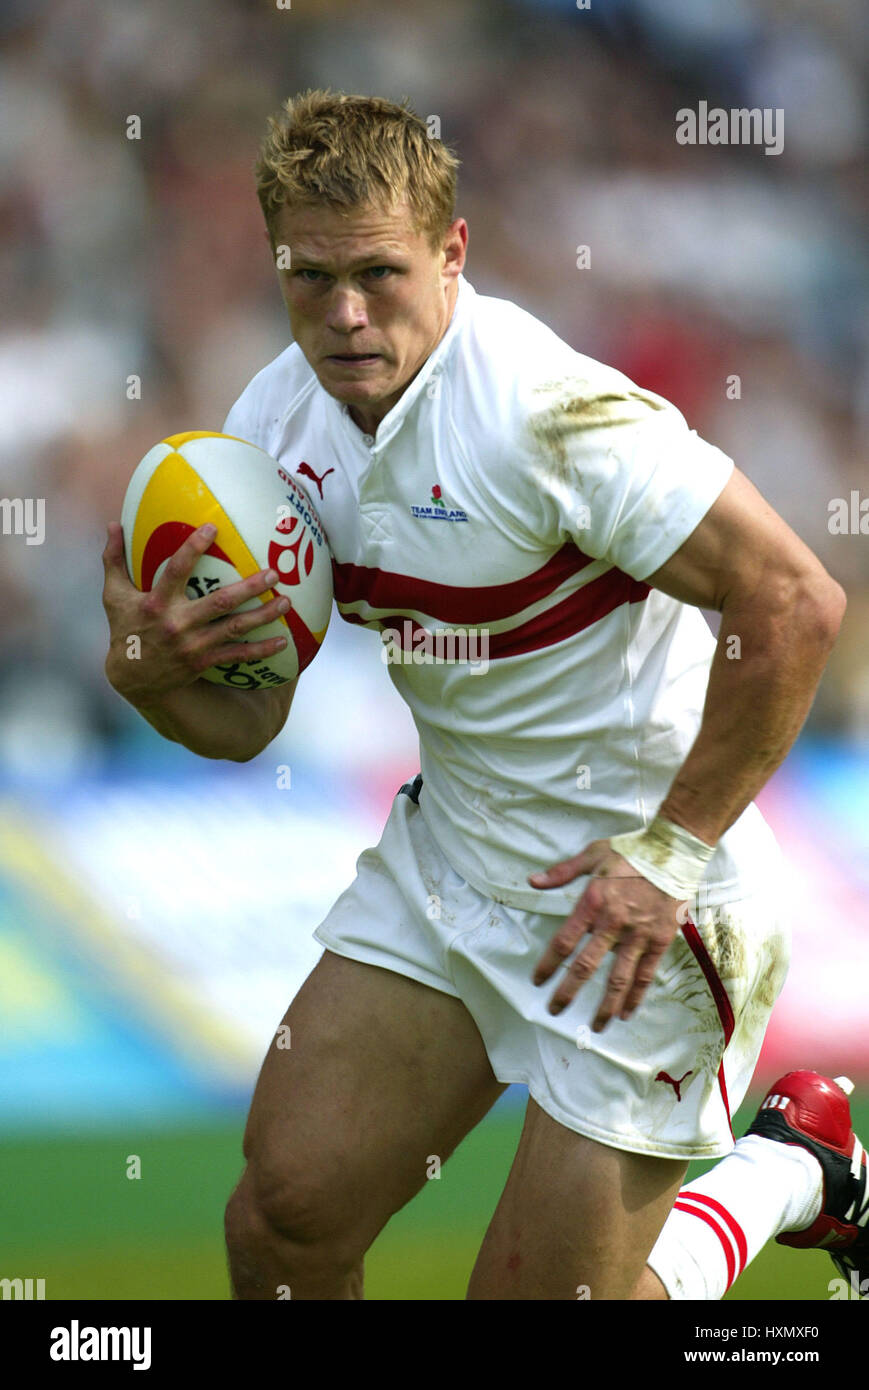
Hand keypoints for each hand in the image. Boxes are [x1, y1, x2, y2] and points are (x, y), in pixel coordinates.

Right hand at [102, 521, 290, 703]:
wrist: (132, 678)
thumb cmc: (125, 629)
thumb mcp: (114, 596)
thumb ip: (114, 560)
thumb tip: (112, 524)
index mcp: (156, 603)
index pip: (176, 570)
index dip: (194, 548)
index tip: (214, 529)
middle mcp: (178, 623)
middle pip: (219, 602)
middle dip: (249, 587)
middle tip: (273, 573)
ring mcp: (193, 645)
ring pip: (234, 628)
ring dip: (263, 616)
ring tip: (286, 602)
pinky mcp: (204, 661)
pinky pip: (237, 655)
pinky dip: (261, 650)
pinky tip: (283, 640)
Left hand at [529, 839, 681, 1031]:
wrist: (675, 850)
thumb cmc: (632, 850)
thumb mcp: (593, 854)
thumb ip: (562, 872)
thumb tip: (533, 881)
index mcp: (593, 902)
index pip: (564, 941)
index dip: (549, 964)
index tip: (538, 980)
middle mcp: (613, 923)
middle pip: (585, 966)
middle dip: (568, 992)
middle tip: (555, 1010)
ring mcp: (639, 934)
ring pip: (618, 978)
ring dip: (605, 1005)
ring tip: (595, 1026)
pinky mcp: (661, 939)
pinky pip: (646, 974)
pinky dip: (636, 995)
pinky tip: (627, 1013)